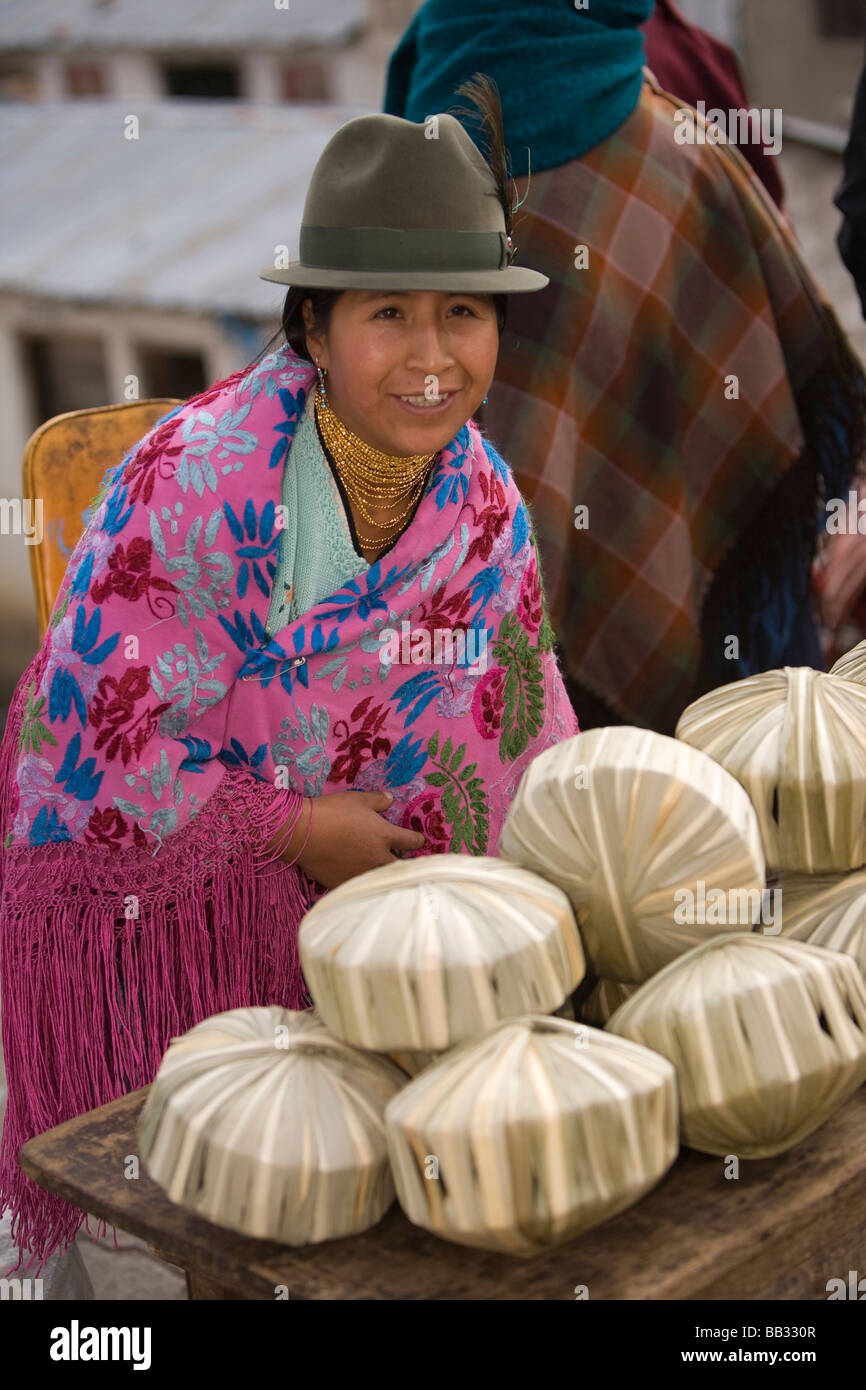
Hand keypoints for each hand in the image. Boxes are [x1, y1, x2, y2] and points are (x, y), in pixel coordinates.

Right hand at [269, 789, 425, 888]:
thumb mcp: (358, 799)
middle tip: (405, 863)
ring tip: (384, 874)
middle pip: (401, 868)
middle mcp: (378, 859)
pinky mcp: (344, 884)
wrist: (301, 833)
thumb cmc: (332, 811)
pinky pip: (360, 887)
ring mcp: (361, 874)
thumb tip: (390, 799)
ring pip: (381, 880)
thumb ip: (378, 800)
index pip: (411, 841)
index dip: (418, 840)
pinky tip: (360, 882)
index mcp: (385, 836)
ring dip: (384, 876)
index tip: (419, 840)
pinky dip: (362, 884)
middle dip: (406, 865)